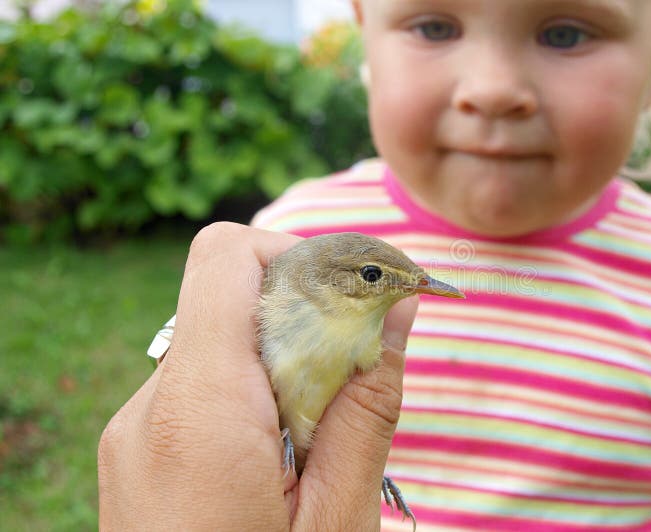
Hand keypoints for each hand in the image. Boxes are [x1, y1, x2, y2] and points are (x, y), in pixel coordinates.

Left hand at [98, 223, 418, 529]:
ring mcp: (134, 431)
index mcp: (198, 413)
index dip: (295, 256)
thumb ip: (369, 400)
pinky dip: (250, 396)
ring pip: (218, 344)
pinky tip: (280, 458)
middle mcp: (150, 408)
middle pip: (228, 298)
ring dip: (281, 363)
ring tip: (317, 437)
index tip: (351, 298)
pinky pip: (198, 387)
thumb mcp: (339, 516)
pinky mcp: (136, 451)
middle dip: (302, 317)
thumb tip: (402, 305)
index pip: (225, 257)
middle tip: (353, 375)